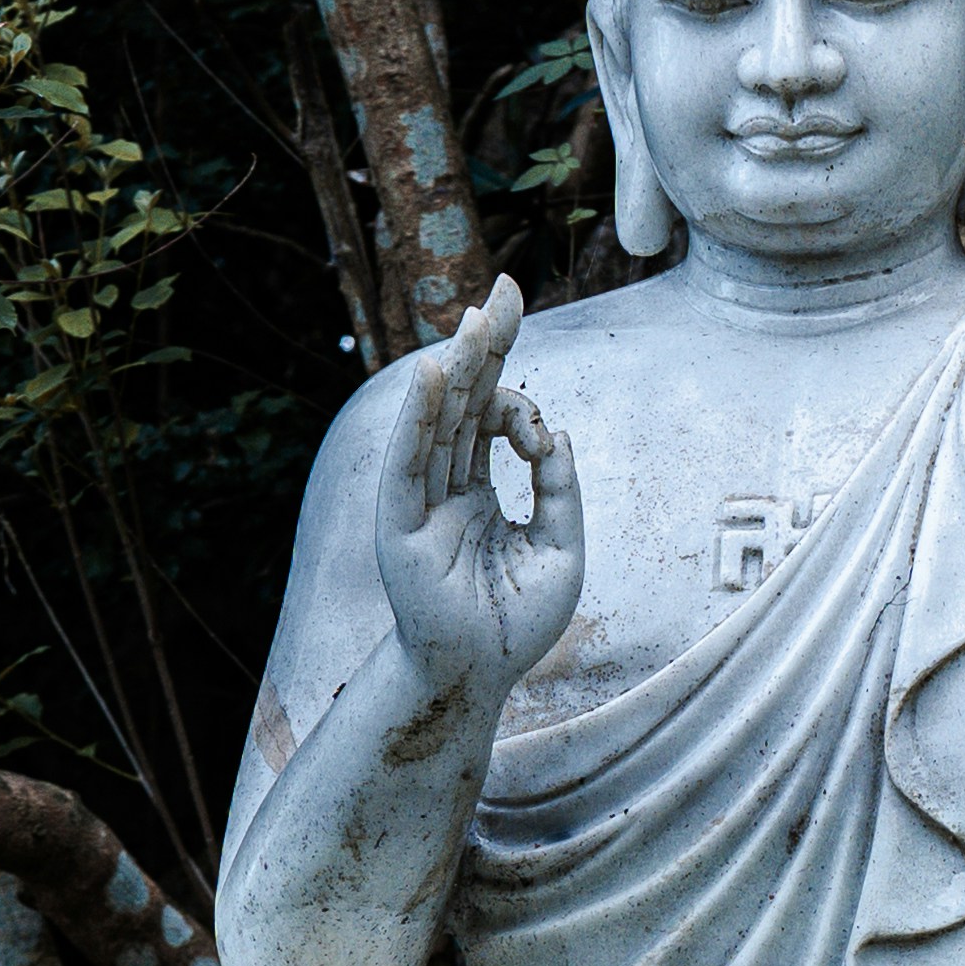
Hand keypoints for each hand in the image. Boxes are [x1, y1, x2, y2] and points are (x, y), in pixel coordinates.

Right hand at [375, 275, 584, 703]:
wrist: (479, 678)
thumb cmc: (517, 626)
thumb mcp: (563, 547)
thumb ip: (562, 488)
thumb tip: (557, 429)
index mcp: (478, 496)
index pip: (491, 419)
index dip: (510, 378)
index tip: (533, 379)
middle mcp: (445, 491)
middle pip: (465, 403)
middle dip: (486, 346)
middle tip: (504, 286)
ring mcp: (420, 504)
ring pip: (441, 422)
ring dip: (458, 368)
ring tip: (477, 318)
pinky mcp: (401, 525)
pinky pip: (409, 461)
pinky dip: (419, 417)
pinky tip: (434, 373)